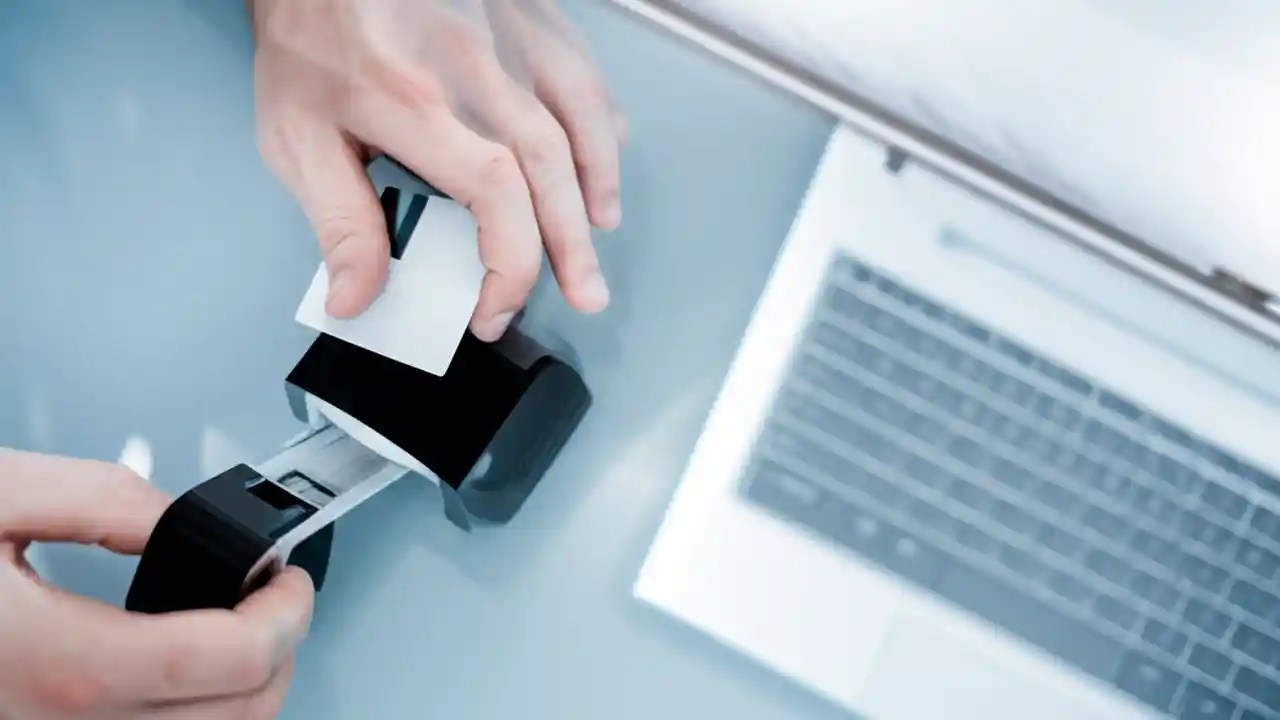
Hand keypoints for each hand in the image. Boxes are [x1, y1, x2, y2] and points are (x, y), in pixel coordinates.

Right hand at [0, 449, 314, 719]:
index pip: (229, 658)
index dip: (286, 615)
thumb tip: (174, 513)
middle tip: (278, 599)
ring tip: (242, 629)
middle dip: (280, 648)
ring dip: (244, 689)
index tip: (291, 579)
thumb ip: (100, 498)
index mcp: (64, 662)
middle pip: (235, 714)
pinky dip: (199, 710)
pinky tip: (190, 672)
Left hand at [249, 0, 626, 340]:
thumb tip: (357, 298)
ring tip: (601, 233)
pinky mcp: (524, 18)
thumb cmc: (308, 38)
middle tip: (584, 295)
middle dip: (573, 245)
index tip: (494, 307)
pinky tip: (603, 156)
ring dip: (599, 184)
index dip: (510, 264)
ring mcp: (507, 38)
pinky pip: (582, 74)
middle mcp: (474, 70)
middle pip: (551, 169)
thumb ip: (338, 220)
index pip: (494, 194)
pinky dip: (601, 121)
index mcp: (415, 104)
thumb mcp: (296, 135)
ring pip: (579, 118)